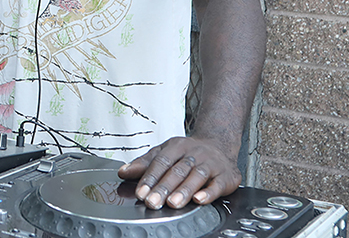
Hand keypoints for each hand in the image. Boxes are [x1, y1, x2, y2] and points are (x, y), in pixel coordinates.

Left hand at [116, 136, 240, 208]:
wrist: (219, 144)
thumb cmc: (188, 152)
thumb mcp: (165, 152)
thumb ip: (145, 163)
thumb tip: (123, 172)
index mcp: (176, 146)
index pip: (161, 162)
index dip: (150, 178)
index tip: (141, 192)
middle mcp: (194, 153)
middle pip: (177, 170)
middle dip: (163, 187)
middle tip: (152, 202)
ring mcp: (210, 164)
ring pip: (196, 176)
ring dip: (183, 191)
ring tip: (172, 203)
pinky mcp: (225, 176)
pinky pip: (217, 185)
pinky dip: (208, 193)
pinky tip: (199, 200)